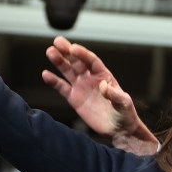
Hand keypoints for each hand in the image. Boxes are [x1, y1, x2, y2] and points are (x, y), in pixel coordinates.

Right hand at [43, 37, 159, 155]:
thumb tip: (103, 86)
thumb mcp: (124, 104)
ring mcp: (81, 87)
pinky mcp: (74, 98)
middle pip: (77, 62)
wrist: (119, 129)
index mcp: (104, 76)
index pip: (92, 61)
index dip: (82, 54)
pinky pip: (62, 88)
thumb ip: (115, 95)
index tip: (73, 48)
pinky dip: (54, 81)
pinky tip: (45, 74)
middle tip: (57, 41)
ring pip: (68, 71)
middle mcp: (91, 78)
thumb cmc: (125, 114)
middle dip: (68, 51)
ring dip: (59, 61)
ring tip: (50, 51)